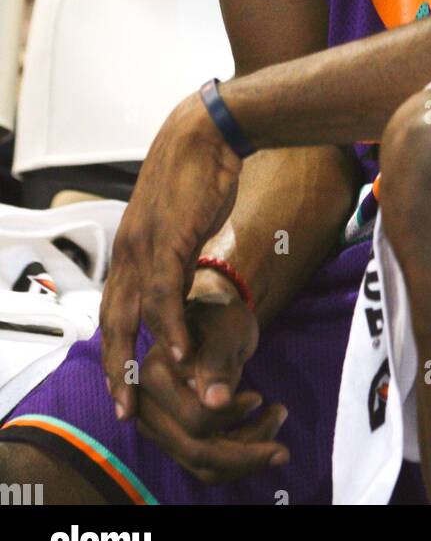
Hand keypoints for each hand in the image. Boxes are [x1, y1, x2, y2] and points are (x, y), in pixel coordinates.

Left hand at [101, 91, 243, 420]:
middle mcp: (130, 250)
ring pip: (135, 313)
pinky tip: (178, 352)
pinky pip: (165, 292)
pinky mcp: (170, 238)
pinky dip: (170, 327)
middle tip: (124, 409)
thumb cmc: (198, 173)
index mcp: (131, 248)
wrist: (206, 131)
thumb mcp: (181, 222)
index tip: (124, 383)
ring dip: (141, 357)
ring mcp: (146, 245)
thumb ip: (177, 254)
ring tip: (147, 393)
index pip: (114, 309)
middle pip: (114, 321)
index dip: (116, 349)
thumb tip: (185, 280)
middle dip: (117, 369)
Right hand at [134, 283, 288, 484]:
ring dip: (248, 454)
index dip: (231, 416)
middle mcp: (148, 408)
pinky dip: (241, 456)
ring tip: (279, 417)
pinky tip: (267, 425)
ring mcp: (160, 427)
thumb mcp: (224, 331)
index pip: (194, 418)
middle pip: (197, 451)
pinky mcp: (176, 439)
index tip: (259, 397)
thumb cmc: (220, 318)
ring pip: (205, 466)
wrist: (214, 321)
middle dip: (246, 453)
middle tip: (284, 447)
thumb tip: (215, 402)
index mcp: (155, 376)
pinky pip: (209, 466)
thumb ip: (217, 362)